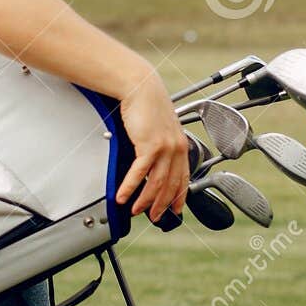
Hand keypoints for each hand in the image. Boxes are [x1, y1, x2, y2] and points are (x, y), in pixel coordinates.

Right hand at [114, 69, 188, 223]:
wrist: (141, 87)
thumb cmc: (147, 104)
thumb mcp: (160, 128)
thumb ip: (159, 145)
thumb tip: (150, 163)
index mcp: (181, 145)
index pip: (183, 178)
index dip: (179, 197)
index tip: (174, 209)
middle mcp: (176, 148)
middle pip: (170, 185)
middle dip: (161, 205)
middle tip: (153, 217)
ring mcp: (165, 148)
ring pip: (156, 183)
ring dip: (145, 200)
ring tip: (135, 210)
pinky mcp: (150, 145)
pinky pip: (140, 173)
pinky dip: (130, 187)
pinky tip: (122, 195)